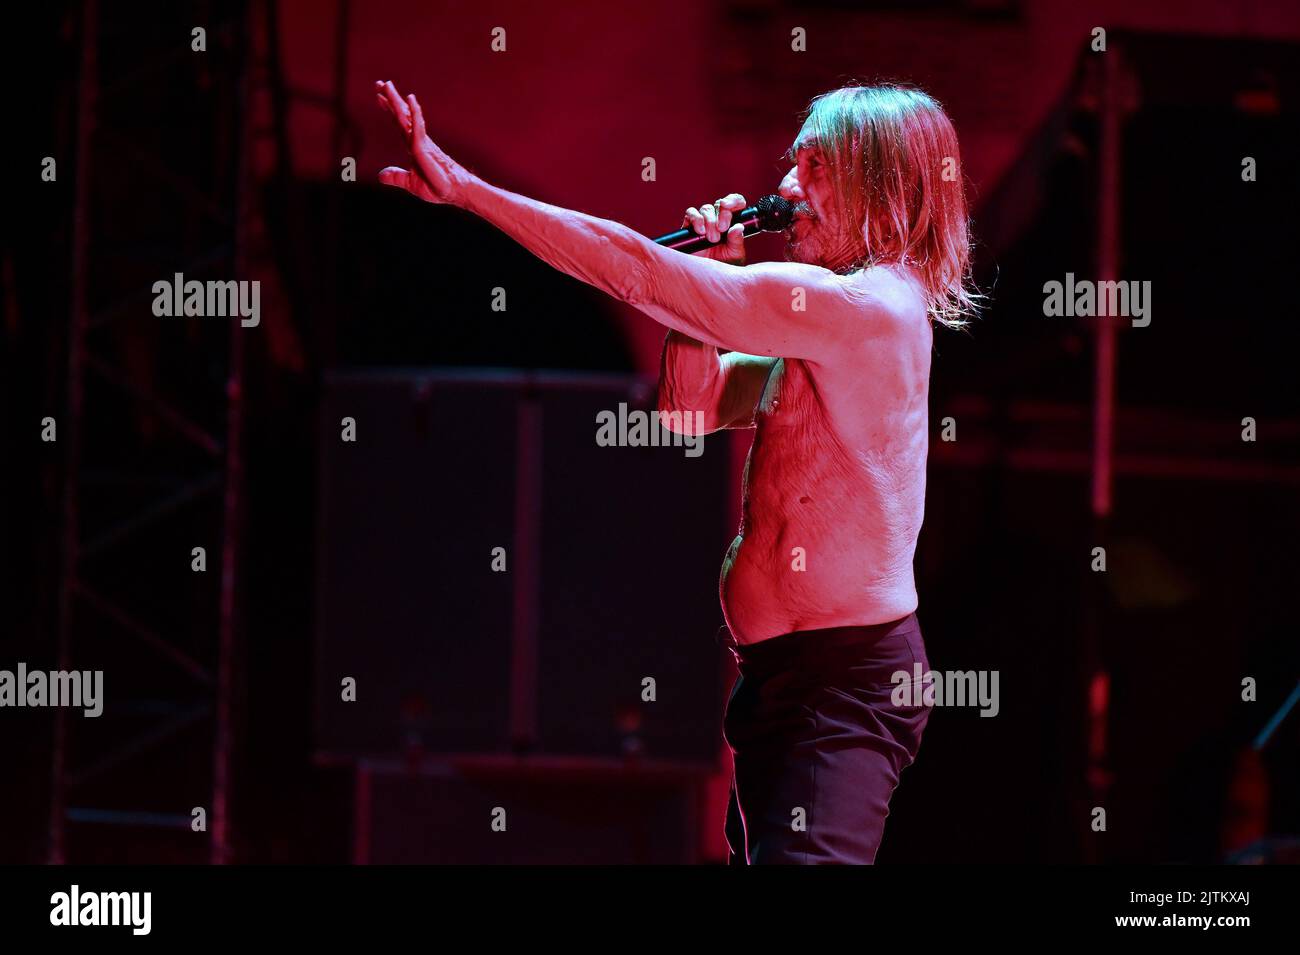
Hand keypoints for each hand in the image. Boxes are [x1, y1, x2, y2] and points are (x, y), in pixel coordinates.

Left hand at [374, 80, 470, 204]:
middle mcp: (417, 140)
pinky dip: (413, 112)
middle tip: (380, 83)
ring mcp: (421, 141)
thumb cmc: (437, 188)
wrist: (453, 192)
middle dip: (390, 99)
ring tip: (387, 85)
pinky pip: (417, 126)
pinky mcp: (425, 146)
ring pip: (406, 116)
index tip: (380, 97)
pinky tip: (410, 99)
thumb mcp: (411, 183)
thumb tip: (380, 175)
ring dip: (396, 101)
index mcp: (413, 147)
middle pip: (401, 115)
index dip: (390, 110)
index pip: (400, 124)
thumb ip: (397, 177)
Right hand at [683, 193, 746, 264]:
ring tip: (712, 238)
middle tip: (722, 231)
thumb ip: (737, 241)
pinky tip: (700, 231)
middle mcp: (718, 219)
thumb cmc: (723, 267)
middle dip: (722, 215)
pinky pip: (690, 214)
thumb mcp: (735, 255)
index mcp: (733, 222)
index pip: (736, 203)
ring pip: (706, 208)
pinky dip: (695, 219)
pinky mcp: (689, 227)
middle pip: (719, 205)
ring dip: (710, 221)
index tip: (729, 206)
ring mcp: (704, 222)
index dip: (734, 200)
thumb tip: (738, 227)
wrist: (705, 280)